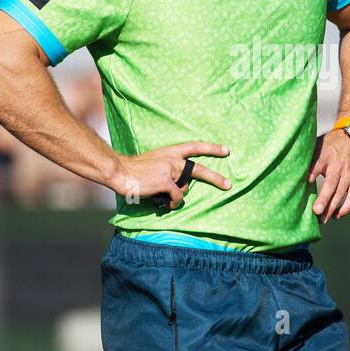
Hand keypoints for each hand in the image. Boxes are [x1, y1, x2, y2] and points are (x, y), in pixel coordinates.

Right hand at [111, 141, 231, 207]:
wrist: (121, 171)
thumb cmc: (135, 169)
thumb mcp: (155, 162)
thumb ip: (170, 169)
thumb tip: (180, 186)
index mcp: (170, 152)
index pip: (195, 146)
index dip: (211, 148)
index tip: (226, 150)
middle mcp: (173, 159)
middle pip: (199, 169)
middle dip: (216, 177)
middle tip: (228, 184)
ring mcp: (170, 170)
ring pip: (184, 188)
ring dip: (177, 196)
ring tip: (166, 198)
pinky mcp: (166, 182)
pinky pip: (176, 197)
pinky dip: (172, 203)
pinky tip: (165, 203)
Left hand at [307, 129, 349, 223]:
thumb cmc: (331, 145)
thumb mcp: (318, 146)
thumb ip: (309, 159)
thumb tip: (294, 173)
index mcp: (326, 156)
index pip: (318, 164)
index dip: (312, 172)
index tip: (307, 181)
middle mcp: (338, 166)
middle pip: (331, 184)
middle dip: (324, 199)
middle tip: (316, 212)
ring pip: (341, 194)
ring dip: (332, 208)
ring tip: (322, 220)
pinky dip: (346, 208)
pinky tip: (337, 215)